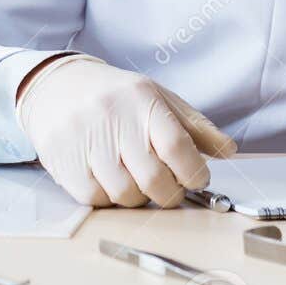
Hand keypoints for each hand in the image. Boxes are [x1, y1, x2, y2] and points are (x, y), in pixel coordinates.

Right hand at [16, 56, 236, 207]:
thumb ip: (194, 126)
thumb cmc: (115, 96)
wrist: (56, 86)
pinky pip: (95, 198)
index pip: (177, 147)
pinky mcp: (63, 160)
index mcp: (142, 100)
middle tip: (170, 188)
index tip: (197, 179)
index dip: (194, 173)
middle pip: (154, 179)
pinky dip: (109, 198)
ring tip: (138, 181)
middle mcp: (113, 118)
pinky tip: (111, 181)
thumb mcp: (158, 98)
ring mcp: (85, 139)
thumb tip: (228, 150)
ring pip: (125, 194)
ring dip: (139, 197)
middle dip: (169, 193)